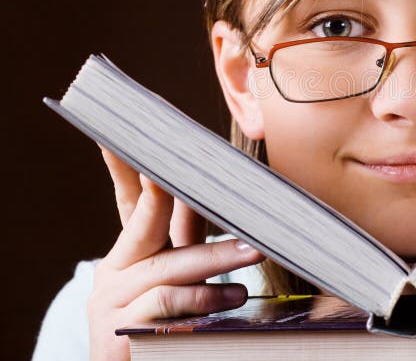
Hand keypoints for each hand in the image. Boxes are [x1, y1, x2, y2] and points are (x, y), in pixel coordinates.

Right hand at [87, 146, 265, 360]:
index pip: (129, 201)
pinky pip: (167, 305)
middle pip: (145, 221)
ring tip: (255, 252)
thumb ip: (192, 245)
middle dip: (175, 194)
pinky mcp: (119, 334)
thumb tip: (234, 204)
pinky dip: (203, 298)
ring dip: (216, 258)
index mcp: (128, 254)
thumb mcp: (178, 280)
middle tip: (215, 176)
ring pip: (167, 268)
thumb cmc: (164, 327)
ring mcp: (111, 305)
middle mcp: (113, 273)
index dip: (128, 166)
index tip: (133, 131)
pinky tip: (233, 298)